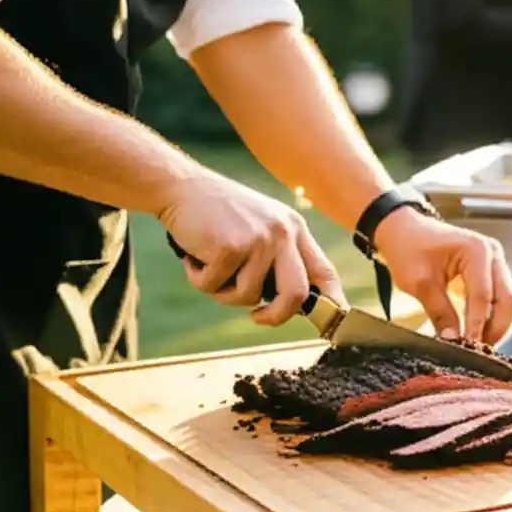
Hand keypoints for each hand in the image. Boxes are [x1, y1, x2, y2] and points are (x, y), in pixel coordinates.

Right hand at [159, 170, 344, 325]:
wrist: (181, 187)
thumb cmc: (218, 214)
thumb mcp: (261, 228)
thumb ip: (279, 258)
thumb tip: (294, 303)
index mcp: (295, 229)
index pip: (325, 272)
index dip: (331, 303)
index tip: (328, 324)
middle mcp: (283, 233)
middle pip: (297, 295)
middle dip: (276, 316)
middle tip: (256, 318)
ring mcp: (259, 239)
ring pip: (247, 296)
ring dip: (221, 292)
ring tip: (209, 264)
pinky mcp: (231, 247)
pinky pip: (214, 287)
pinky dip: (199, 279)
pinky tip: (194, 255)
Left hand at [373, 209, 511, 343]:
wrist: (403, 230)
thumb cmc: (408, 248)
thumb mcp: (419, 282)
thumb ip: (439, 311)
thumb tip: (453, 342)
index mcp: (477, 250)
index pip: (483, 296)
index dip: (477, 326)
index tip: (469, 350)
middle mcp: (493, 254)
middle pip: (508, 300)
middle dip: (496, 329)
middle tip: (478, 353)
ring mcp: (495, 262)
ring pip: (508, 301)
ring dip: (496, 326)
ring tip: (477, 347)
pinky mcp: (490, 272)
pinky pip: (499, 299)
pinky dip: (491, 318)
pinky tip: (477, 334)